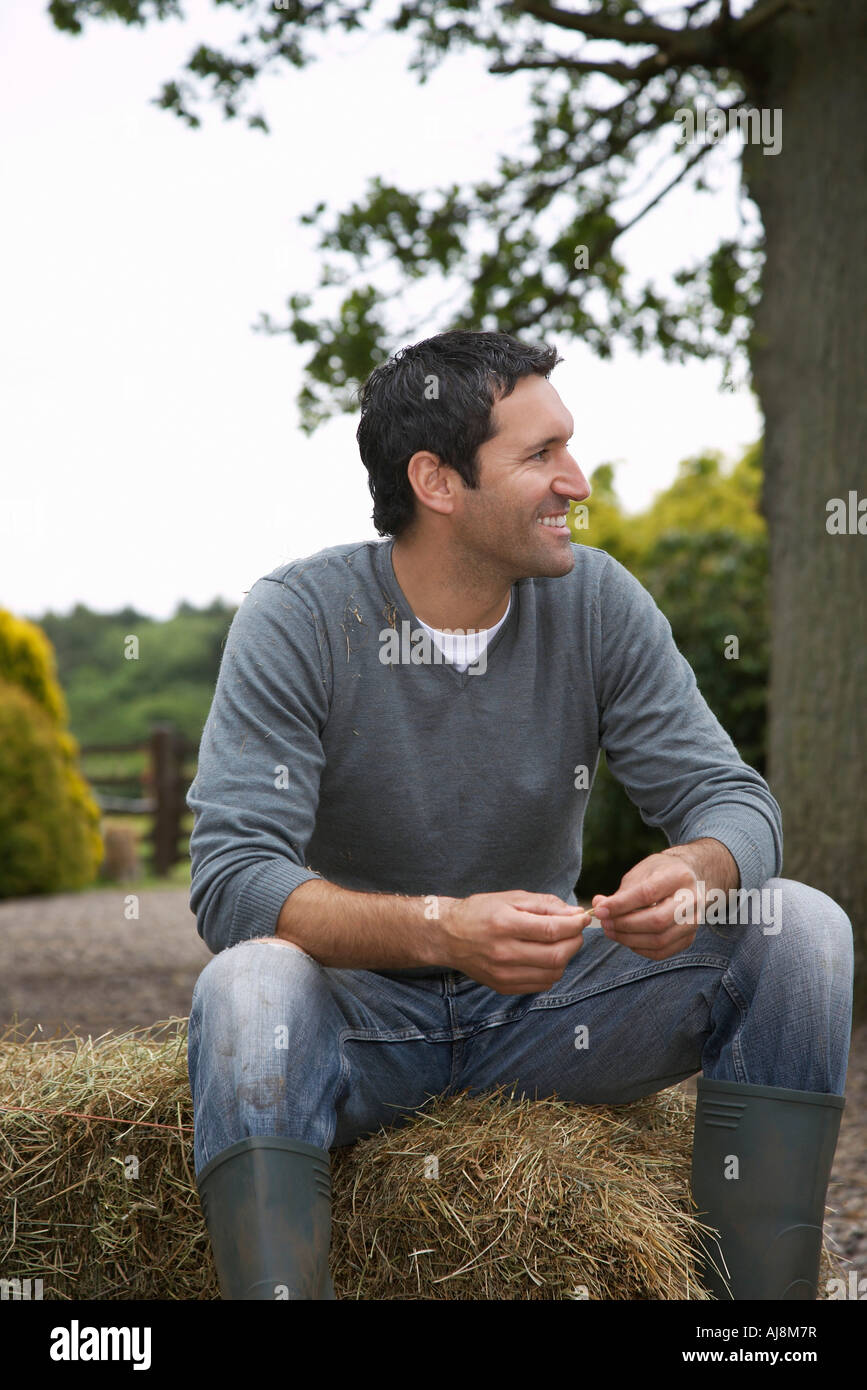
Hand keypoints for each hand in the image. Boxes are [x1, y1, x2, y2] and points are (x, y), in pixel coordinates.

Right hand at [439, 891, 590, 994]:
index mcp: (505, 925)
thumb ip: (545, 905)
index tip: (582, 918)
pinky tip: (544, 957)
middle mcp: (503, 952)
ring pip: (552, 973)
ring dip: (565, 958)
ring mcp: (503, 973)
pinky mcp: (503, 986)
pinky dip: (551, 971)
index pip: (552, 930)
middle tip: (574, 932)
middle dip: (575, 942)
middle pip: (556, 956)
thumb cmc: (481, 911)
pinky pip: (540, 984)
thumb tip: (575, 914)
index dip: (574, 925)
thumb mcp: (511, 898)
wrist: (448, 935)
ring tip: (559, 943)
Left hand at [591, 850, 705, 960]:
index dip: (620, 905)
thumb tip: (598, 906)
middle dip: (625, 925)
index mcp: (679, 876)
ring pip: (659, 940)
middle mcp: (692, 900)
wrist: (689, 878)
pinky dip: (640, 949)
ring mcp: (693, 922)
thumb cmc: (659, 873)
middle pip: (656, 921)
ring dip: (629, 939)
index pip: (647, 894)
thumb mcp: (641, 873)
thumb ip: (621, 892)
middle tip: (604, 923)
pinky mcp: (688, 938)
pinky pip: (662, 952)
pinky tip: (626, 939)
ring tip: (611, 931)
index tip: (600, 910)